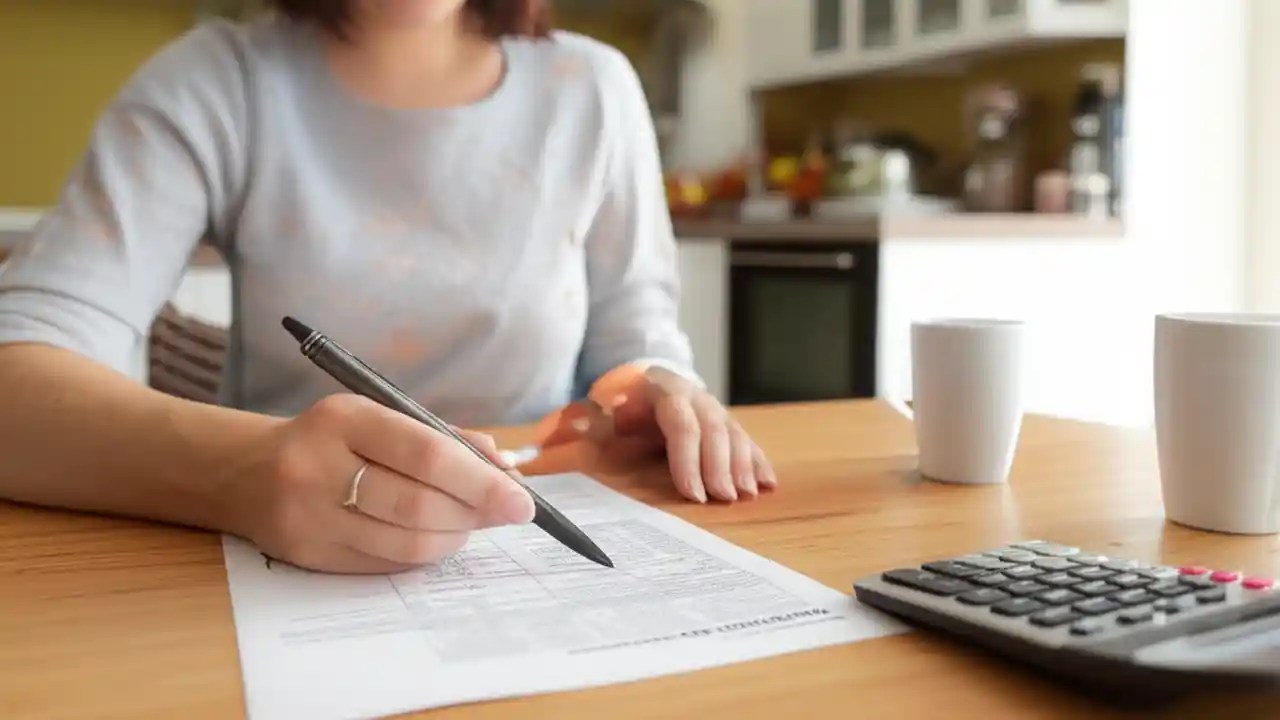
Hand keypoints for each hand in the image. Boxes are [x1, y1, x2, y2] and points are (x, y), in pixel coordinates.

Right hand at [228, 394, 534, 573]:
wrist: (245, 471)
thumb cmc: (332, 440)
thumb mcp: (378, 417)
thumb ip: (443, 437)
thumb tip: (507, 470)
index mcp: (343, 420)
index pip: (426, 454)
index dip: (481, 481)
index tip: (522, 499)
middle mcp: (318, 467)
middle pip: (419, 505)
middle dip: (475, 513)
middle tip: (506, 512)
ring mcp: (308, 517)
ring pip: (406, 544)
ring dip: (453, 537)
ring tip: (468, 523)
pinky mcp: (307, 556)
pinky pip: (384, 565)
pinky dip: (423, 554)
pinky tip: (434, 537)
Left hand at [535, 366, 776, 502]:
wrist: (637, 380)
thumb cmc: (610, 407)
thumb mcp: (586, 414)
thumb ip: (564, 431)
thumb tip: (524, 457)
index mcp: (660, 390)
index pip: (680, 421)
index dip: (687, 456)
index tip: (692, 491)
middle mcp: (693, 395)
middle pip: (714, 427)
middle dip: (721, 464)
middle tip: (724, 498)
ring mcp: (712, 407)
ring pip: (734, 433)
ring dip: (743, 464)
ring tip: (746, 494)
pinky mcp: (725, 422)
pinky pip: (746, 439)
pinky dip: (758, 459)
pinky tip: (767, 482)